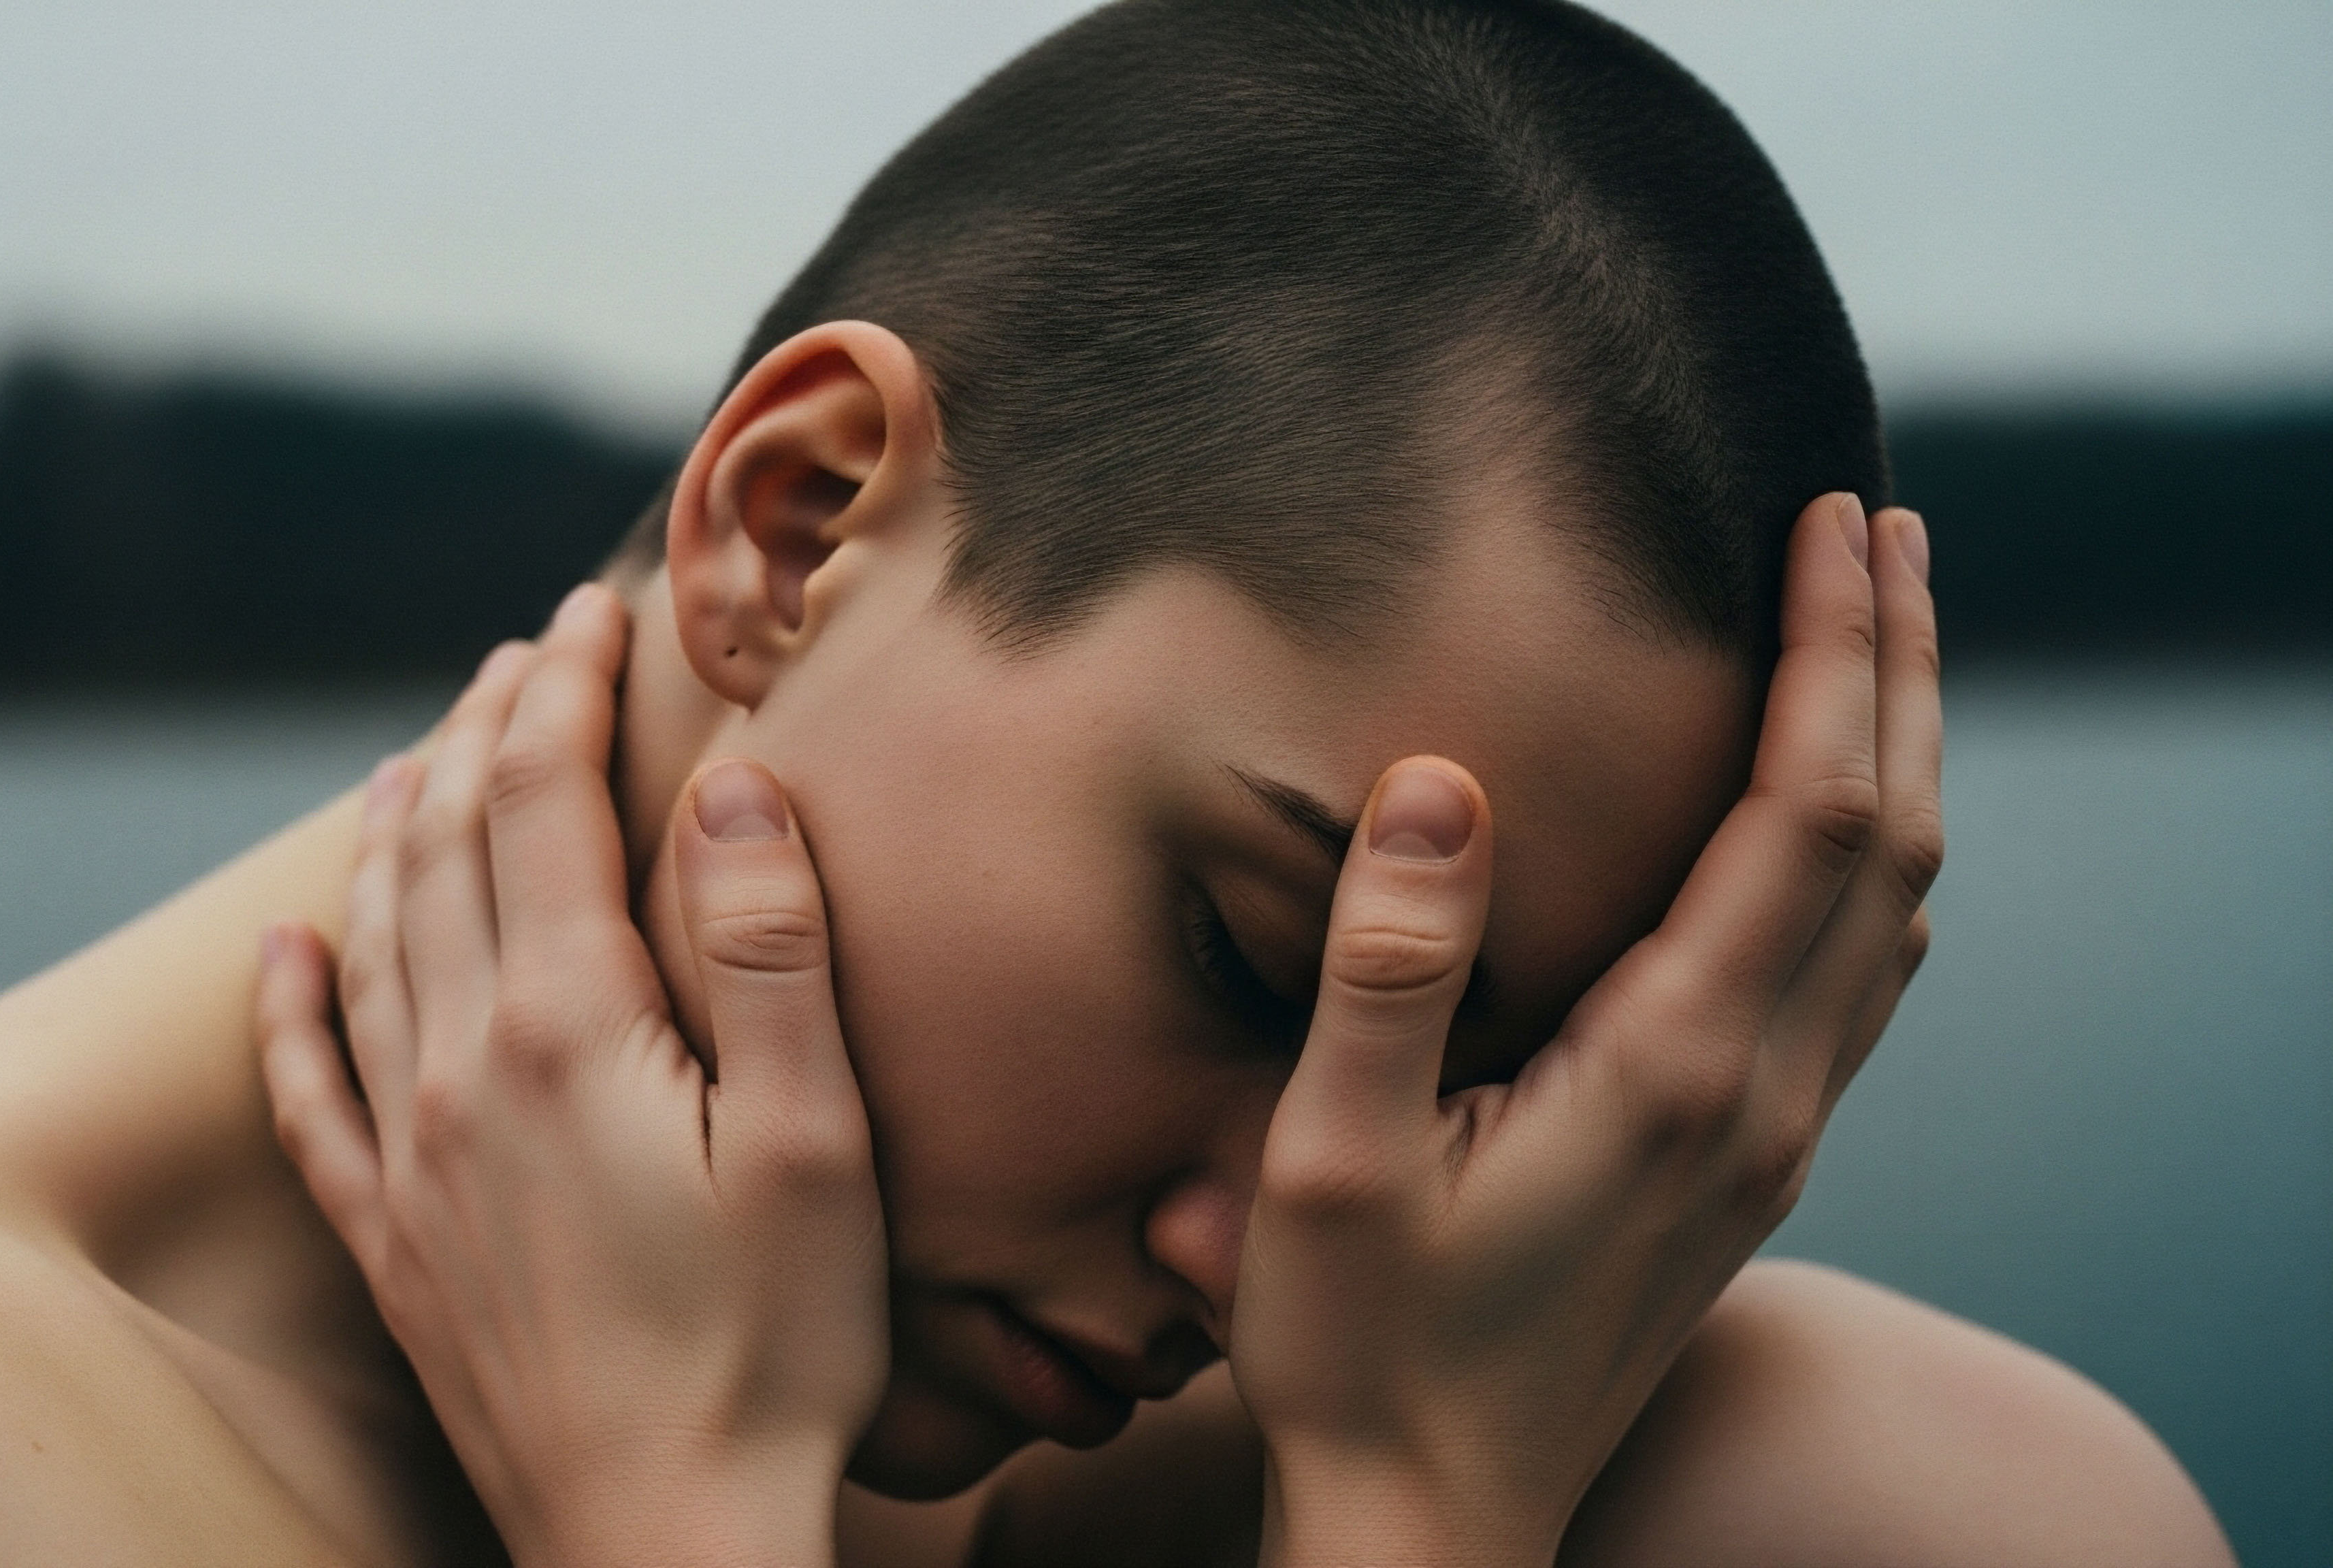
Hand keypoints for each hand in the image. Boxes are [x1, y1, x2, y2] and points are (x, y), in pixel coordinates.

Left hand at [254, 585, 886, 1567]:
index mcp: (571, 1030)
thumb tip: (730, 781)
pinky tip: (282, 947)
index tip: (590, 608)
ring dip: (394, 831)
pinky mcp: (390, 1237)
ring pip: (373, 941)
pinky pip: (307, 1088)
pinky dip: (289, 1000)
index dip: (562, 687)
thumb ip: (771, 952)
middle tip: (520, 650)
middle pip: (451, 847)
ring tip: (415, 757)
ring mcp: (409, 1157)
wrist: (664, 1542)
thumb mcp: (817, 1144)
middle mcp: (463, 1071)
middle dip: (485, 727)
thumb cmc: (774, 1352)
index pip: (543, 803)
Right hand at [1230, 496, 1940, 1566]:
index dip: (1836, 657)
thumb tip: (1439, 780)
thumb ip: (1386, 972)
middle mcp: (1759, 1092)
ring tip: (1883, 636)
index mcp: (1671, 1067)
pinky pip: (1862, 973)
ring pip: (1900, 910)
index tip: (1831, 522)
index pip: (1811, 815)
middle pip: (1896, 842)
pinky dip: (1877, 854)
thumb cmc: (1362, 1348)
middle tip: (1885, 529)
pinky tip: (1841, 822)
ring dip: (1905, 753)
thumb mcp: (1328, 1164)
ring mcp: (1771, 1135)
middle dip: (1902, 669)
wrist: (1438, 1516)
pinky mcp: (1748, 1160)